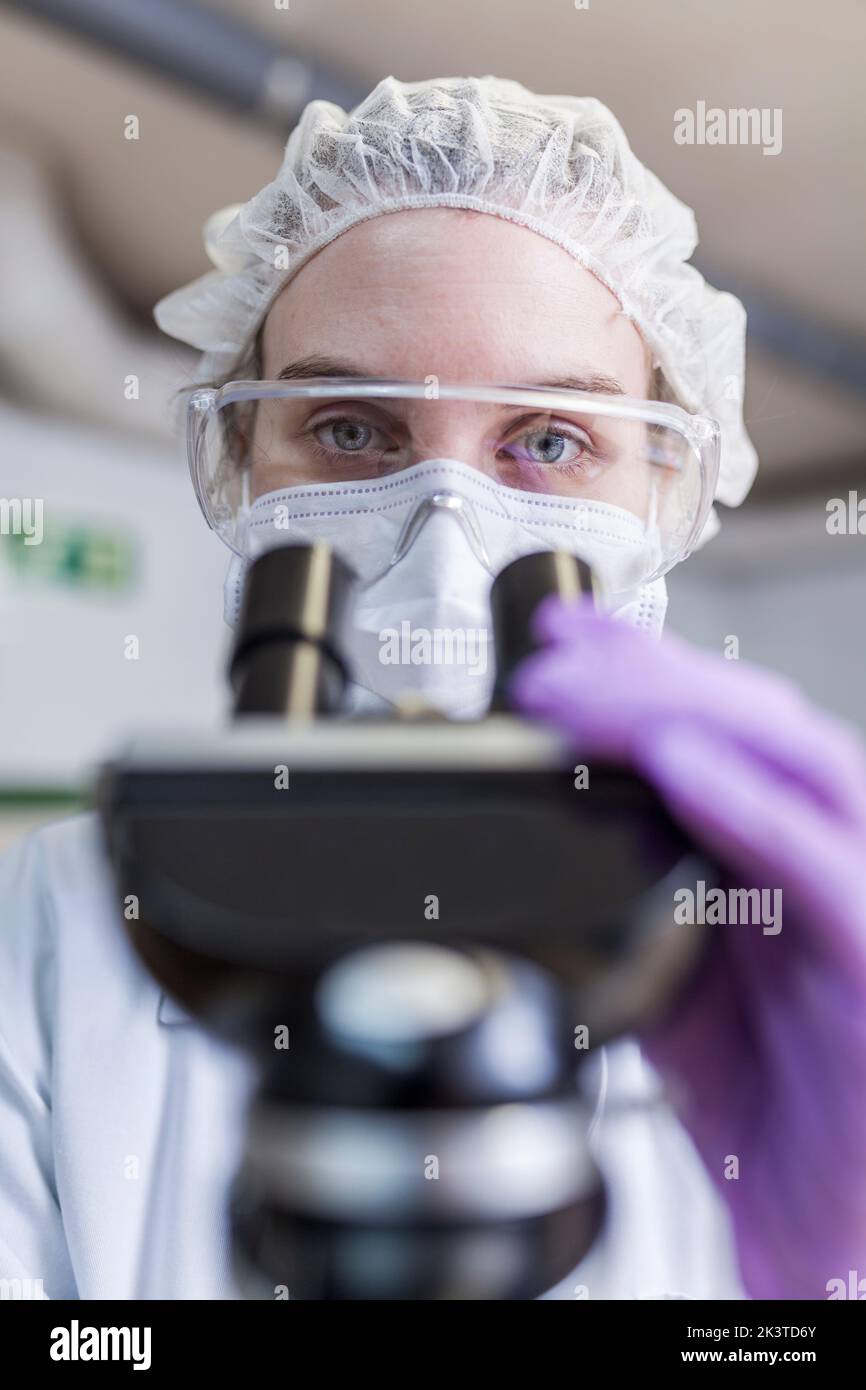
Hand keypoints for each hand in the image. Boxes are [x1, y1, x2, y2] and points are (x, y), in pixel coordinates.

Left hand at [510, 596, 865, 1299]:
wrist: (823, 1218)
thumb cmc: (764, 1100)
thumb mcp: (672, 979)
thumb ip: (632, 895)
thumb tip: (545, 824)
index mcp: (787, 850)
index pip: (725, 728)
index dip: (643, 668)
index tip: (556, 642)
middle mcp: (835, 849)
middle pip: (755, 722)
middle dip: (644, 672)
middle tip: (551, 656)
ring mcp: (864, 887)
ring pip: (791, 759)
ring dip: (679, 710)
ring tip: (584, 692)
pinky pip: (817, 859)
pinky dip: (745, 802)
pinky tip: (675, 760)